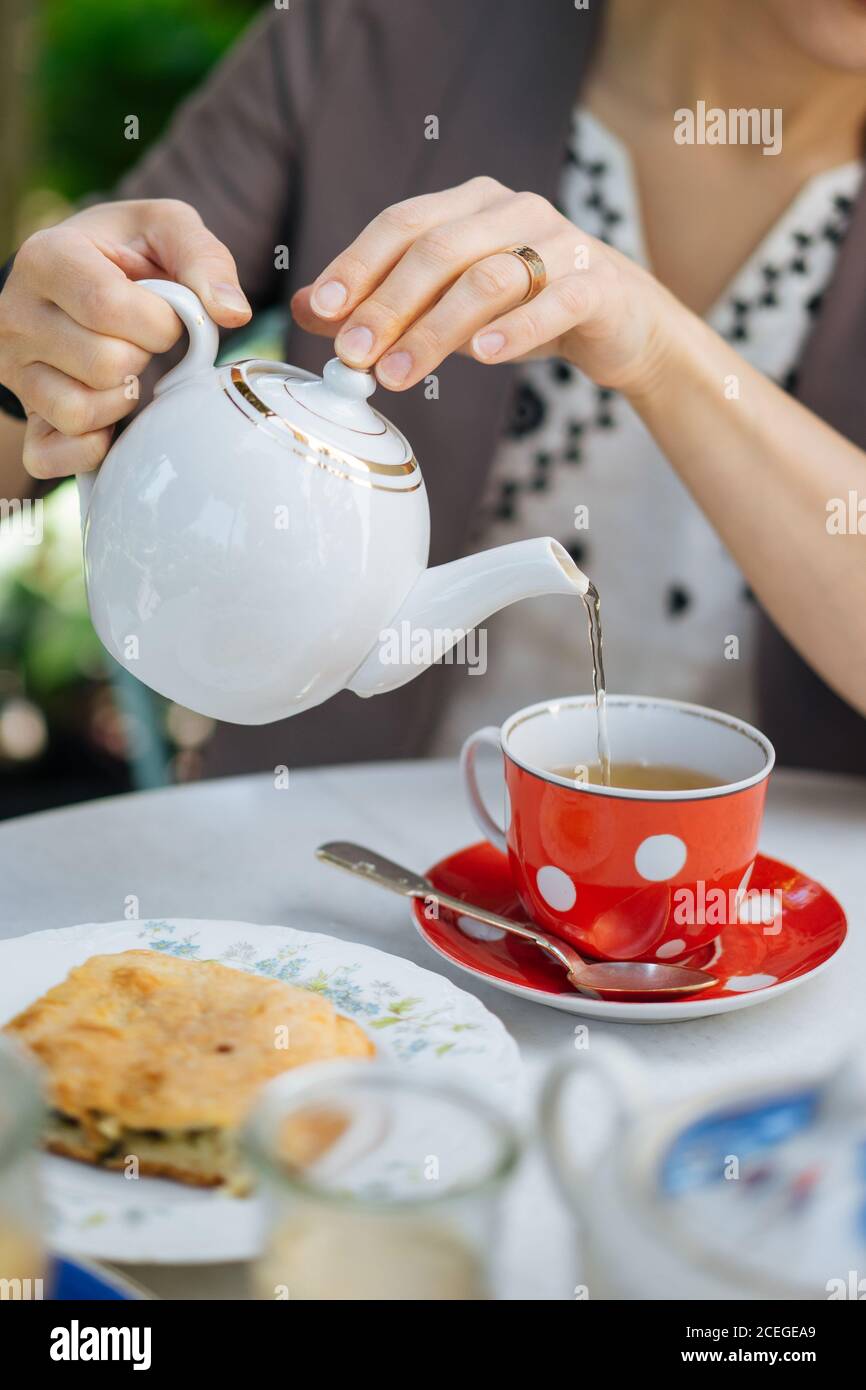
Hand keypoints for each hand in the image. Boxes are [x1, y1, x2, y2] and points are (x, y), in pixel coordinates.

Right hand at [0, 199, 251, 479]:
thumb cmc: (129, 254)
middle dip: (146, 358)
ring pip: (79, 413)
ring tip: (128, 372)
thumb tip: (234, 313)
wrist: (80, 280)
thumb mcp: (167, 230)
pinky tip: (112, 417)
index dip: (159, 322)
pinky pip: (50, 457)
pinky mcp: (25, 418)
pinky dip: (93, 447)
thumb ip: (204, 259)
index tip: (168, 315)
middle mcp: (16, 315)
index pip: (106, 307)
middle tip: (143, 343)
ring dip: (125, 400)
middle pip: (102, 364)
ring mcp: (14, 371)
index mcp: (47, 257)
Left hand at [292, 176, 676, 397]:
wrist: (619, 322)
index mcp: (470, 204)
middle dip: (388, 306)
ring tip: (398, 375)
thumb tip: (308, 309)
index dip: (357, 266)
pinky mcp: (596, 284)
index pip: (401, 224)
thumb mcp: (447, 305)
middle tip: (354, 357)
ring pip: (487, 279)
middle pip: (438, 251)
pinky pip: (551, 303)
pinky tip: (482, 356)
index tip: (324, 312)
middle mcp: (513, 211)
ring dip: (435, 331)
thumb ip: (384, 304)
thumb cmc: (523, 309)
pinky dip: (515, 330)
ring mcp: (559, 243)